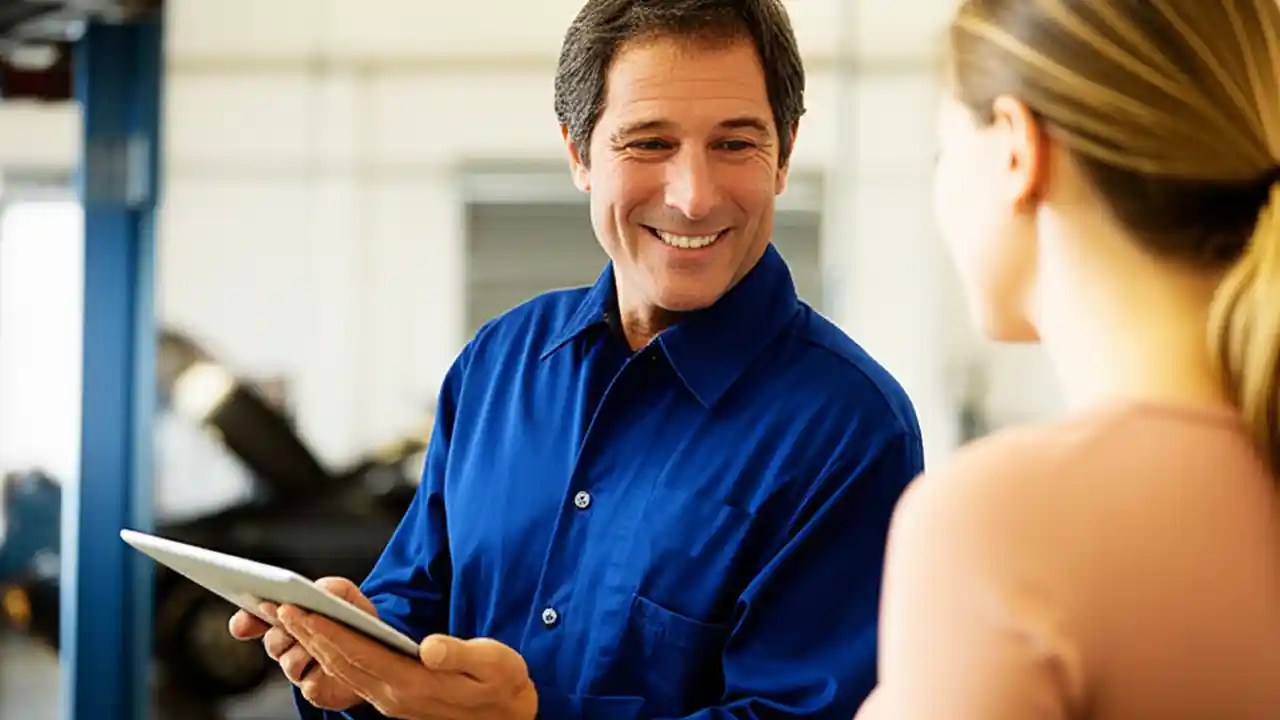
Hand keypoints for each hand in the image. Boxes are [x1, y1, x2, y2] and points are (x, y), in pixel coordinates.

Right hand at [227, 577, 365, 710]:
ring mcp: (299, 667)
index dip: (247, 619)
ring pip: (287, 662)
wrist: (377, 651)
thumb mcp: (346, 595)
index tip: (252, 612)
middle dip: (282, 631)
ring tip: (320, 642)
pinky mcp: (313, 689)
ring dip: (303, 651)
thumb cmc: (354, 619)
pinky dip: (319, 672)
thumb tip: (317, 591)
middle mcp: (288, 643)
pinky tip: (329, 664)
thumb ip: (330, 587)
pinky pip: (307, 683)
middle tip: (289, 618)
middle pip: (272, 641)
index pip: (255, 618)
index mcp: (287, 617)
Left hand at [279, 607, 537, 719]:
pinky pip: (352, 676)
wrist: (508, 719)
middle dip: (308, 634)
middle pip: (341, 662)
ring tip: (290, 621)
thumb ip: (462, 653)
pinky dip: (331, 656)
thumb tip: (428, 644)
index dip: (325, 630)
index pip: (359, 653)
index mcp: (414, 683)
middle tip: (278, 607)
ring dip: (314, 644)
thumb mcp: (496, 665)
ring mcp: (392, 700)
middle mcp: (394, 695)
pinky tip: (322, 642)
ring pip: (342, 670)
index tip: (299, 610)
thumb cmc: (504, 687)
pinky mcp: (395, 698)